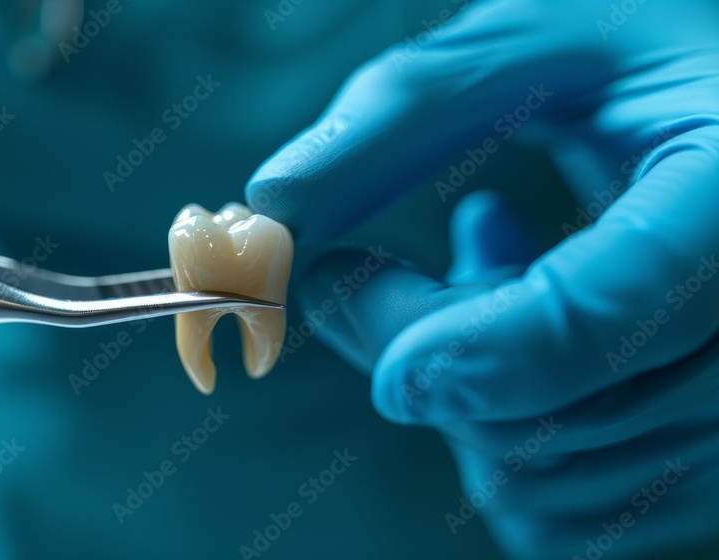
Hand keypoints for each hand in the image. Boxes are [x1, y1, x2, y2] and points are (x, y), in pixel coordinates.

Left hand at [245, 1, 718, 557]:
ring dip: (454, 384)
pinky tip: (518, 338)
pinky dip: (494, 437)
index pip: (593, 321)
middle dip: (409, 345)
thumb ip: (406, 112)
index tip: (333, 291)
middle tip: (355, 266)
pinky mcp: (699, 467)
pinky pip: (559, 515)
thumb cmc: (647, 58)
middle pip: (537, 416)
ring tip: (484, 267)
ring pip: (535, 478)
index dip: (448, 335)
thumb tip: (271, 205)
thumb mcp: (542, 43)